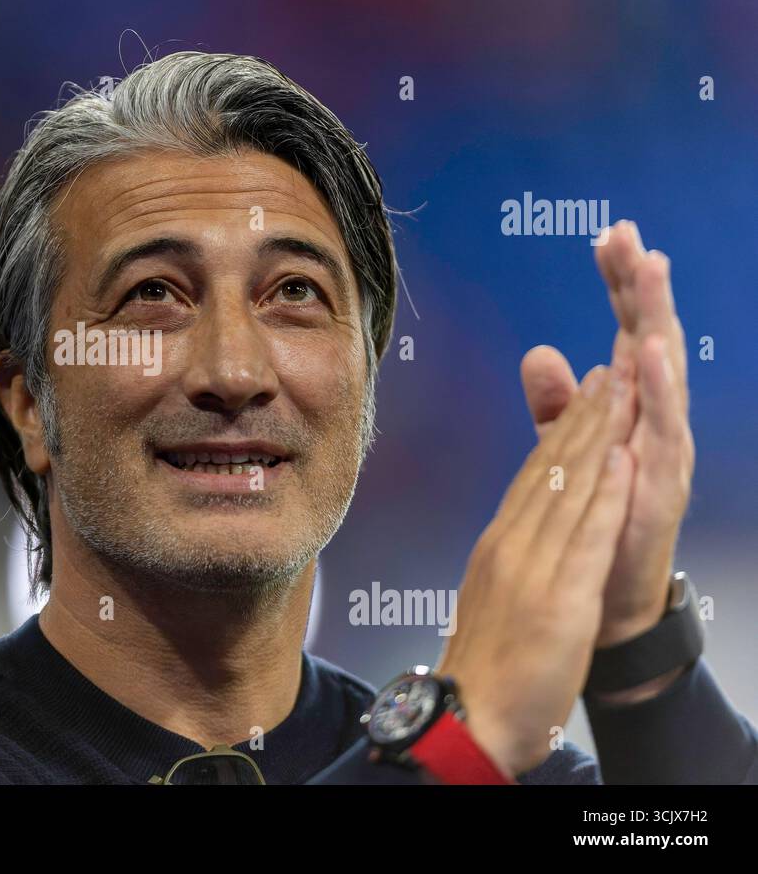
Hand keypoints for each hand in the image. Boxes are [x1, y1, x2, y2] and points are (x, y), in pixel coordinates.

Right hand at [435, 363, 636, 776]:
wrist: (466, 716)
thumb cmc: (483, 669)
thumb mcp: (492, 599)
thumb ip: (510, 561)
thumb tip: (522, 535)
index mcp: (497, 547)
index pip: (534, 477)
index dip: (560, 432)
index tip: (581, 396)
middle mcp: (510, 546)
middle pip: (550, 470)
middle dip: (582, 416)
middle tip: (606, 370)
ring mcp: (532, 569)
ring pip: (569, 488)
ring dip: (598, 434)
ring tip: (619, 389)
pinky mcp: (558, 599)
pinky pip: (587, 535)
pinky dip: (606, 492)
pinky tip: (620, 455)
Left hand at [520, 220, 692, 646]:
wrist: (606, 594)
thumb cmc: (596, 517)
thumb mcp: (568, 453)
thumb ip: (557, 405)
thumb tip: (542, 351)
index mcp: (627, 405)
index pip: (625, 329)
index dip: (618, 285)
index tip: (605, 234)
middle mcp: (652, 419)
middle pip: (650, 338)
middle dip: (641, 287)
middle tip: (630, 235)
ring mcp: (662, 450)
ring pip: (665, 375)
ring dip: (657, 320)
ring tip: (649, 271)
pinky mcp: (662, 486)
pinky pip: (664, 432)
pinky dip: (659, 392)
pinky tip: (649, 353)